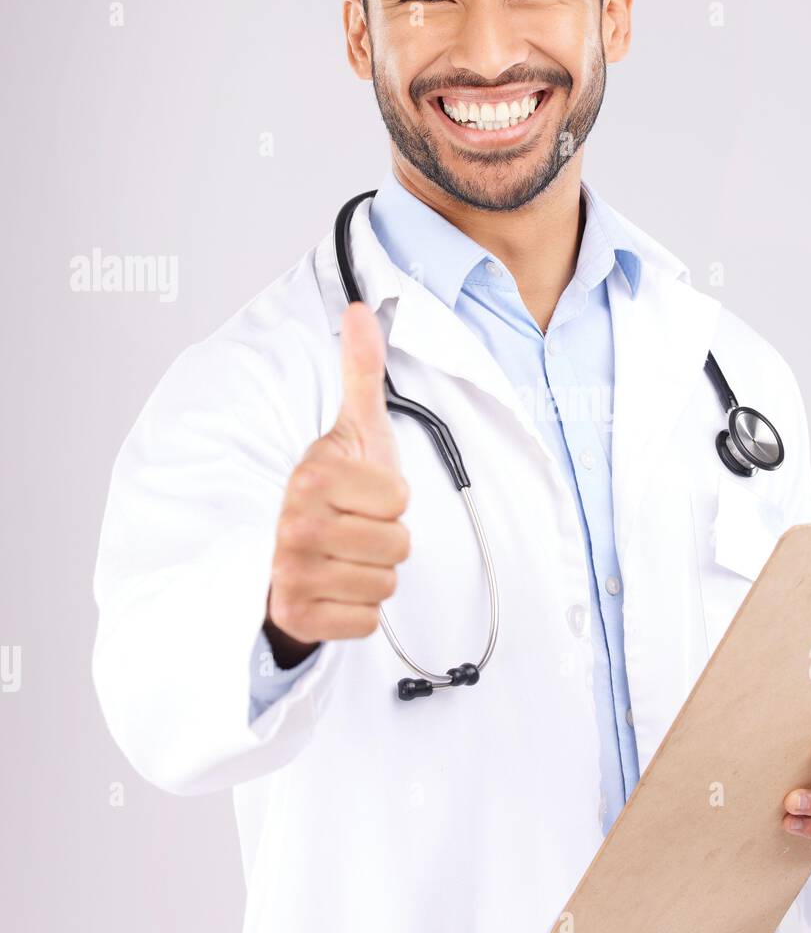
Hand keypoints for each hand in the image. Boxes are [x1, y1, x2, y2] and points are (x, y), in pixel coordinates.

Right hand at [264, 303, 409, 662]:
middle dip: (387, 539)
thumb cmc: (334, 490)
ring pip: (385, 584)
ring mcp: (290, 576)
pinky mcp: (297, 618)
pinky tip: (336, 590)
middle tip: (355, 529)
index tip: (362, 495)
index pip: (400, 499)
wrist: (288, 552)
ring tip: (346, 558)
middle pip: (398, 545)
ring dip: (375, 574)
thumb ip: (361, 371)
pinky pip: (366, 622)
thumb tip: (361, 309)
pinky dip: (359, 611)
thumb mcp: (354, 429)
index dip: (392, 499)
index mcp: (312, 477)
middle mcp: (294, 527)